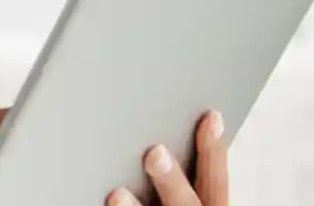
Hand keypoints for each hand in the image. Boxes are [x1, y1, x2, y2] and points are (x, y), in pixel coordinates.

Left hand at [107, 110, 228, 205]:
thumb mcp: (183, 198)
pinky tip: (98, 203)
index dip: (215, 151)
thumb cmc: (164, 203)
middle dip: (172, 181)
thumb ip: (176, 180)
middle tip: (155, 153)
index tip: (212, 117)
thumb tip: (150, 138)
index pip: (216, 183)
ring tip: (117, 193)